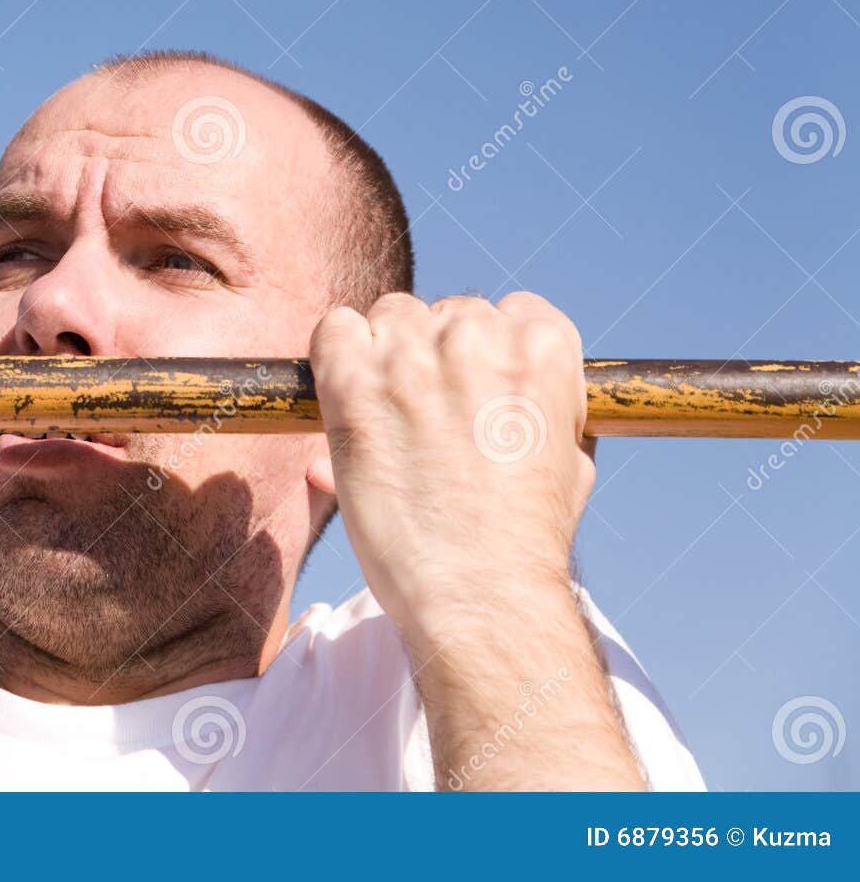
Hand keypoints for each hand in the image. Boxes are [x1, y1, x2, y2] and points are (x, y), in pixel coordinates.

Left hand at [305, 291, 593, 640]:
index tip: (479, 388)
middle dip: (438, 355)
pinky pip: (335, 328)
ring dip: (387, 352)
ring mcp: (411, 356)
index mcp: (542, 347)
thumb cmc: (524, 540)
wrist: (478, 593)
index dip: (492, 351)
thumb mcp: (570, 463)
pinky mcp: (353, 381)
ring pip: (390, 316)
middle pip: (447, 313)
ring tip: (392, 414)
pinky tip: (349, 393)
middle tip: (430, 416)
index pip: (512, 311)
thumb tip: (509, 400)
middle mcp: (478, 336)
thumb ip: (546, 412)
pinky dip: (336, 352)